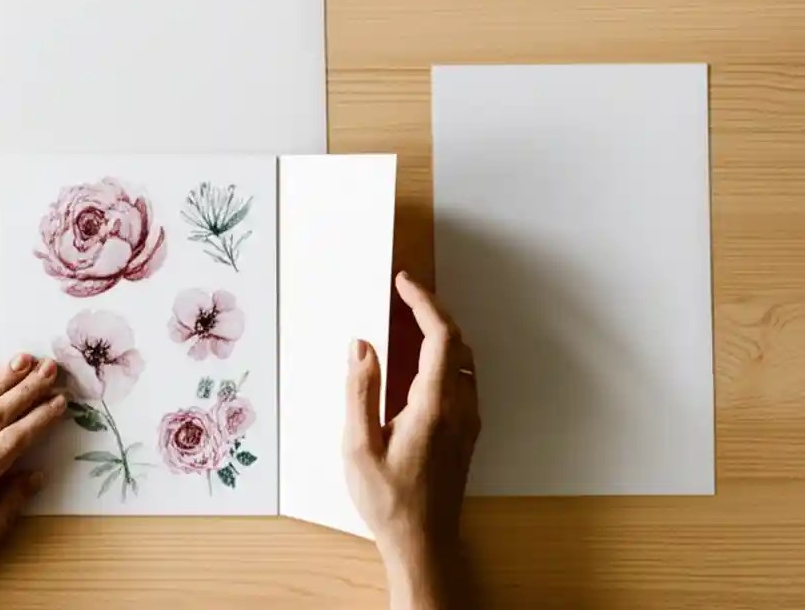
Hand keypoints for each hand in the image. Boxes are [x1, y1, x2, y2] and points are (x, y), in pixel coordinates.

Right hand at [344, 271, 479, 609]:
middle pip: (458, 342)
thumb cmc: (388, 501)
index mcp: (434, 407)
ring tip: (412, 319)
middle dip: (433, 310)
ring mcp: (468, 421)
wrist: (422, 543)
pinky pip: (464, 379)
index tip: (404, 283)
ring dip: (442, 333)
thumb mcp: (358, 447)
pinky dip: (446, 356)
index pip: (440, 337)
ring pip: (465, 360)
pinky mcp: (466, 433)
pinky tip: (422, 361)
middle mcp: (459, 409)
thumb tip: (362, 347)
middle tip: (406, 293)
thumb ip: (360, 391)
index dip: (424, 303)